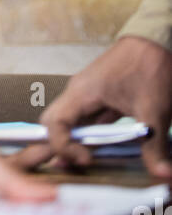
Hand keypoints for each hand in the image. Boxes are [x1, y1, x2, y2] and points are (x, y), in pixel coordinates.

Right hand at [12, 36, 171, 177]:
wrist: (158, 38)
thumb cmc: (150, 67)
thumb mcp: (154, 111)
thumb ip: (154, 147)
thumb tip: (163, 176)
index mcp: (82, 92)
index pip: (53, 124)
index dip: (64, 147)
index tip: (88, 160)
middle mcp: (79, 93)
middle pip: (55, 123)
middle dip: (62, 147)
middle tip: (82, 165)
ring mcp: (89, 94)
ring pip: (71, 122)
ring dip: (77, 143)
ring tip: (90, 164)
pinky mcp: (101, 96)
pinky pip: (88, 119)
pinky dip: (92, 136)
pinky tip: (103, 150)